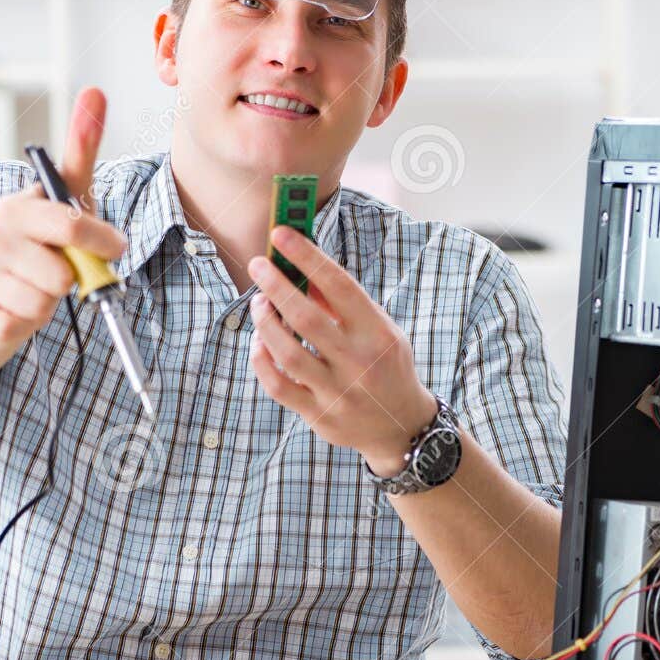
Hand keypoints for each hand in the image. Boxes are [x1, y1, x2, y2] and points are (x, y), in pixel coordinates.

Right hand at [0, 87, 125, 347]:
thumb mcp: (64, 194)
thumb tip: (96, 90)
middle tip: (65, 268)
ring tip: (37, 285)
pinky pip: (23, 326)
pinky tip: (18, 304)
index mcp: (17, 207)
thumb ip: (81, 147)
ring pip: (44, 305)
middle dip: (72, 278)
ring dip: (50, 303)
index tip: (114, 247)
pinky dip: (28, 323)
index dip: (101, 241)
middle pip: (62, 275)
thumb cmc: (38, 237)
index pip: (71, 225)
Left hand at [247, 225, 438, 475]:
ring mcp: (338, 392)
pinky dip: (261, 360)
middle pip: (306, 317)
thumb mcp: (377, 329)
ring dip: (265, 321)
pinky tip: (258, 343)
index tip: (281, 234)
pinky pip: (278, 386)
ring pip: (286, 352)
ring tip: (258, 303)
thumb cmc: (384, 365)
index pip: (338, 285)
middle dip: (275, 285)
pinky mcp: (319, 416)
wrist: (401, 426)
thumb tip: (302, 268)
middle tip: (258, 264)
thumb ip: (341, 304)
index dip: (306, 256)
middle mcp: (359, 362)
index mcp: (378, 333)